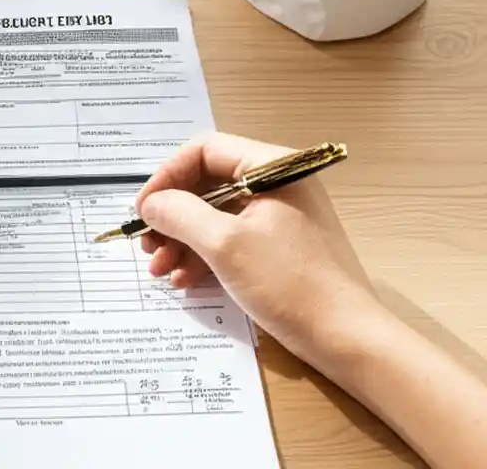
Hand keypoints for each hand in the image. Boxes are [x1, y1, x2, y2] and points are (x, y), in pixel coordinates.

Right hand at [135, 133, 383, 362]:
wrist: (346, 338)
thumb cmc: (289, 283)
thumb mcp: (225, 245)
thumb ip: (180, 214)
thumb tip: (150, 204)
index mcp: (272, 168)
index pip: (205, 151)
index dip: (167, 177)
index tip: (143, 210)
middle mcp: (276, 185)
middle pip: (206, 184)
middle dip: (171, 215)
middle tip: (147, 244)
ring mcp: (278, 218)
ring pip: (214, 216)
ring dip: (181, 240)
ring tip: (160, 270)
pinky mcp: (278, 249)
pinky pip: (230, 240)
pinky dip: (203, 256)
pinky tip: (184, 280)